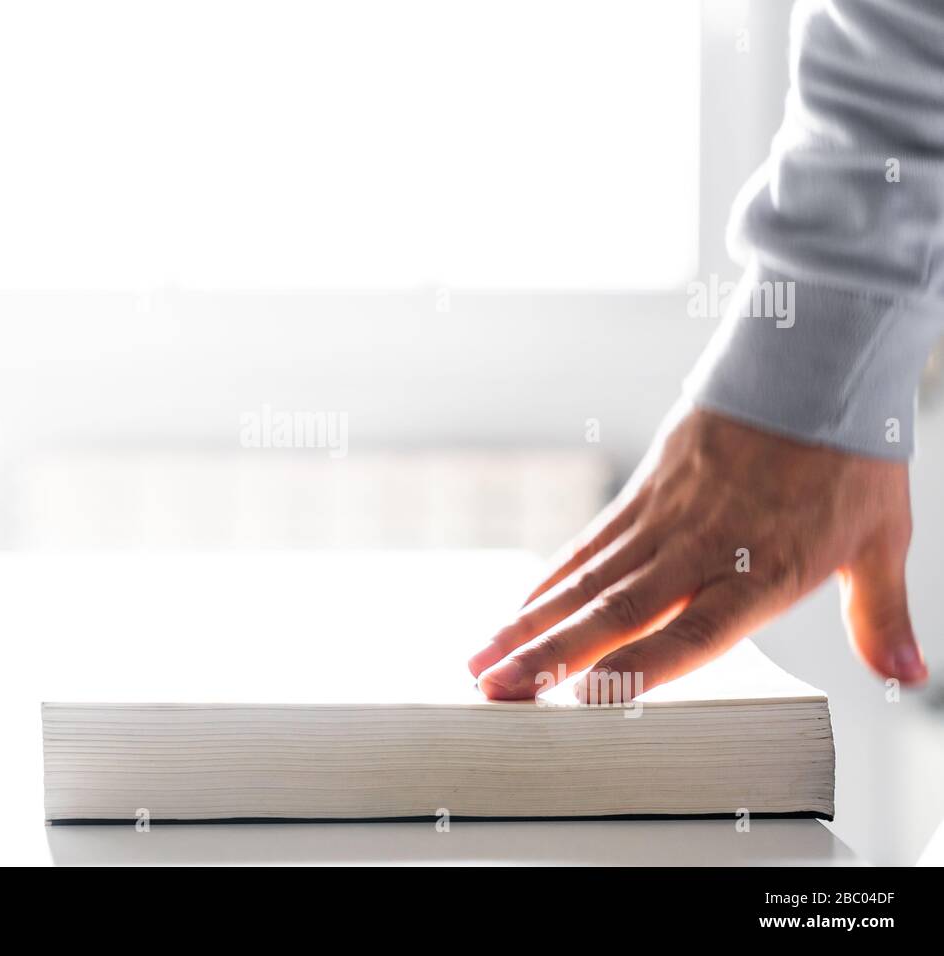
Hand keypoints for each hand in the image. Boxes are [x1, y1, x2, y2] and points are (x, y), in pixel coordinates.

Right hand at [468, 406, 928, 701]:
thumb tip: (907, 672)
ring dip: (529, 623)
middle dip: (550, 655)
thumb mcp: (882, 540)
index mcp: (761, 571)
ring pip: (585, 580)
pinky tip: (518, 609)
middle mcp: (700, 550)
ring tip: (482, 660)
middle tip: (495, 691)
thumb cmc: (849, 458)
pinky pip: (589, 545)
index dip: (639, 667)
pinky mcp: (644, 494)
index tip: (584, 698)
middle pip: (614, 610)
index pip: (692, 632)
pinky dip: (550, 580)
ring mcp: (663, 520)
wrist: (810, 368)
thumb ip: (883, 613)